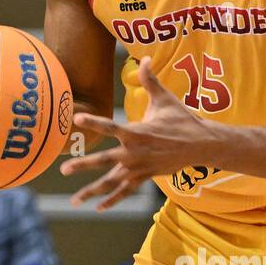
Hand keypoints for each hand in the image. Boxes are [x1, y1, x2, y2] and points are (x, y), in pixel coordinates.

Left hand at [60, 58, 211, 210]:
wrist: (201, 145)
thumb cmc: (182, 120)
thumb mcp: (165, 98)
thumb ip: (150, 80)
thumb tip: (145, 56)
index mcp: (137, 132)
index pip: (110, 126)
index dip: (93, 122)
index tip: (77, 120)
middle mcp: (134, 153)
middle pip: (103, 161)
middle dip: (83, 165)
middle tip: (64, 169)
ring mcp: (139, 168)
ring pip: (111, 183)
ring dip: (92, 192)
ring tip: (74, 200)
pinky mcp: (145, 178)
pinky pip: (125, 191)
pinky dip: (112, 200)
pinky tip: (98, 208)